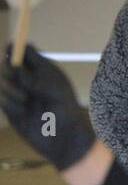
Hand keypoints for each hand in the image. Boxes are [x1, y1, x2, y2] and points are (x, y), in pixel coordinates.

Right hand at [1, 45, 98, 169]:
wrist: (62, 136)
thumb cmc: (64, 107)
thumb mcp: (52, 83)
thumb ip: (34, 67)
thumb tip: (18, 51)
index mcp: (43, 72)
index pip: (24, 54)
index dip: (16, 49)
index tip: (11, 48)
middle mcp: (29, 82)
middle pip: (8, 65)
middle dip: (11, 69)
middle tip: (21, 77)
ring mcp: (19, 95)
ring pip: (3, 82)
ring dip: (13, 89)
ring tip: (27, 101)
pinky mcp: (11, 109)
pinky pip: (2, 99)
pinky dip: (10, 102)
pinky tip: (23, 111)